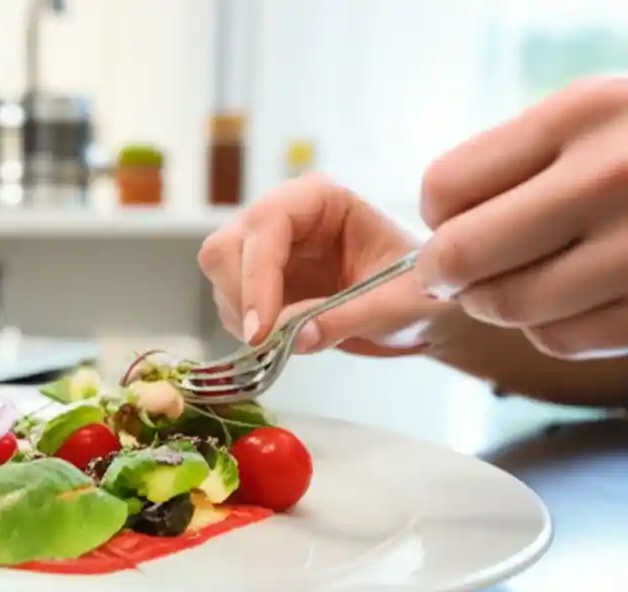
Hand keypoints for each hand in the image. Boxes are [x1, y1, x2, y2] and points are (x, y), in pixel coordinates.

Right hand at [199, 174, 446, 356]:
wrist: (422, 316)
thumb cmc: (421, 296)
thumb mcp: (397, 307)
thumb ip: (347, 318)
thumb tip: (294, 337)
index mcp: (321, 200)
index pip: (264, 226)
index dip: (256, 278)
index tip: (262, 332)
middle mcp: (286, 216)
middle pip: (225, 246)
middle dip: (241, 297)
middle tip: (264, 341)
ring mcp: (267, 249)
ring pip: (219, 275)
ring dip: (240, 314)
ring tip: (281, 342)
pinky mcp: (260, 281)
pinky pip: (229, 302)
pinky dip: (244, 327)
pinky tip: (279, 340)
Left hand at [417, 76, 627, 359]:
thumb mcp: (600, 117)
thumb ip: (521, 162)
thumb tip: (437, 230)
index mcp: (584, 116)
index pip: (445, 189)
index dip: (439, 215)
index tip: (452, 221)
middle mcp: (612, 178)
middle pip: (463, 257)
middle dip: (448, 273)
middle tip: (459, 274)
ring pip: (510, 307)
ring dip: (499, 304)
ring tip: (524, 281)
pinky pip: (563, 339)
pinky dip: (552, 328)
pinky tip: (580, 297)